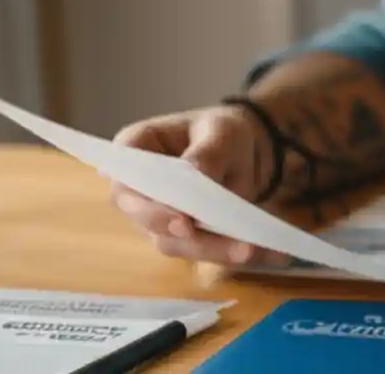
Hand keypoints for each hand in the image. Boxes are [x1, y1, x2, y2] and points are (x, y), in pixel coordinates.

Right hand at [110, 106, 289, 265]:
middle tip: (212, 239)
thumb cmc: (223, 133)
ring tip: (249, 249)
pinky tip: (259, 252)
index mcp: (134, 149)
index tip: (181, 221)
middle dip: (183, 235)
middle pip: (146, 220)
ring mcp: (156, 216)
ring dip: (211, 249)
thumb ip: (206, 154)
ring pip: (174, 243)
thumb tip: (194, 174)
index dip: (146, 206)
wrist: (245, 151)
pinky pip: (200, 250)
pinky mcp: (181, 236)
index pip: (126, 181)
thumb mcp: (221, 132)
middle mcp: (136, 189)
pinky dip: (227, 252)